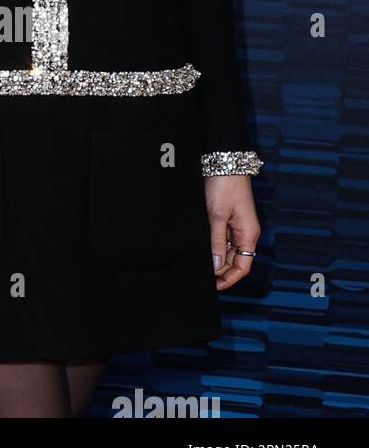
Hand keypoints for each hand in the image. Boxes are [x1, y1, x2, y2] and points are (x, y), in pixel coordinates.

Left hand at [206, 174, 258, 289]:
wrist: (224, 161)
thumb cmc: (224, 186)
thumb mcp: (217, 215)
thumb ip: (217, 241)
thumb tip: (217, 266)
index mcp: (248, 235)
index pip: (242, 267)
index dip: (229, 279)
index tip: (213, 286)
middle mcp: (245, 232)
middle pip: (235, 261)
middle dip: (221, 271)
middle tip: (202, 278)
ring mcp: (237, 224)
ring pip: (228, 250)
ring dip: (216, 258)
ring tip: (200, 266)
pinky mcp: (228, 216)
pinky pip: (223, 237)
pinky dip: (214, 245)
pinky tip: (202, 249)